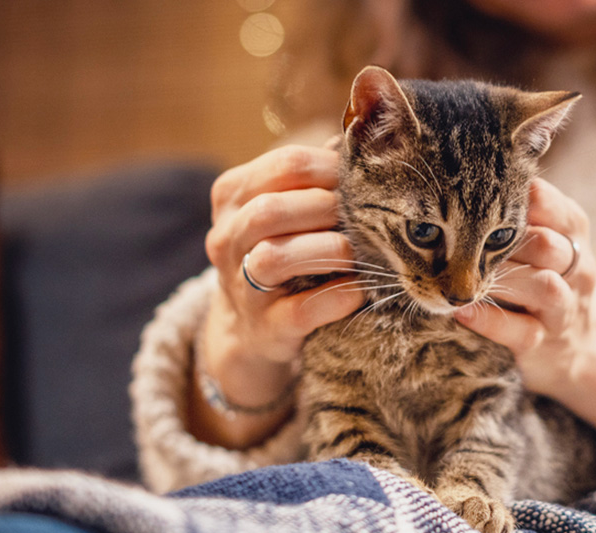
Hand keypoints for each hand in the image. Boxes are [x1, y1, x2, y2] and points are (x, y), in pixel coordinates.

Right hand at [194, 144, 364, 447]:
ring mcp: (241, 286)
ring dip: (329, 250)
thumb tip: (368, 140)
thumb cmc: (282, 252)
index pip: (285, 165)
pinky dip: (337, 297)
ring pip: (275, 257)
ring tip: (360, 251)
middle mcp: (227, 238)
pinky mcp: (266, 327)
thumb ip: (315, 177)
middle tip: (367, 217)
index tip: (365, 180)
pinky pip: (301, 310)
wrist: (251, 329)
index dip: (333, 168)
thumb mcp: (285, 210)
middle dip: (329, 208)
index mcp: (233, 195)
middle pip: (273, 209)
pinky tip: (360, 289)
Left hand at [454, 178, 595, 453]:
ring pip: (542, 285)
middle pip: (545, 244)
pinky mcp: (544, 344)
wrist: (580, 347)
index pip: (546, 202)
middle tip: (461, 239)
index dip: (507, 198)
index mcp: (571, 229)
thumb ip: (514, 207)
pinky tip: (462, 309)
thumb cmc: (542, 278)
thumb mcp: (543, 237)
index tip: (470, 194)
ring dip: (501, 278)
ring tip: (464, 275)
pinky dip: (489, 320)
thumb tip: (466, 166)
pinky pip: (520, 331)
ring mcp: (563, 307)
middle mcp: (575, 266)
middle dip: (502, 241)